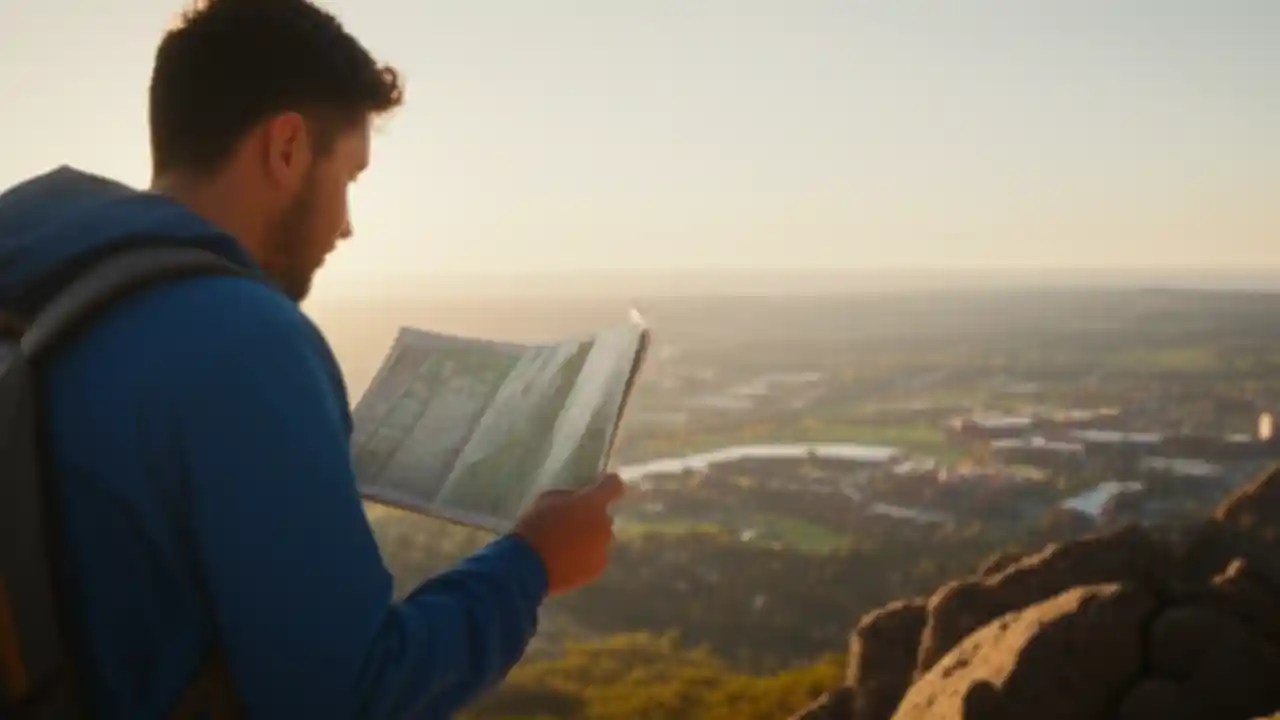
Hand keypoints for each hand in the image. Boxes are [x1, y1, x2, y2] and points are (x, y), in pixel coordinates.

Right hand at [513, 473, 624, 596]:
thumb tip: (577, 500)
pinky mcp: (597, 569)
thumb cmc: (534, 527)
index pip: (614, 485)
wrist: (528, 566)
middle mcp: (604, 524)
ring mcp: (603, 549)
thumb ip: (568, 498)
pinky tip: (566, 562)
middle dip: (591, 520)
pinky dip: (585, 558)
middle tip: (570, 527)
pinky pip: (595, 558)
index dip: (608, 485)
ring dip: (588, 541)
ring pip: (600, 540)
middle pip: (603, 518)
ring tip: (566, 548)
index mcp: (592, 502)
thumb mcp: (546, 500)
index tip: (601, 488)